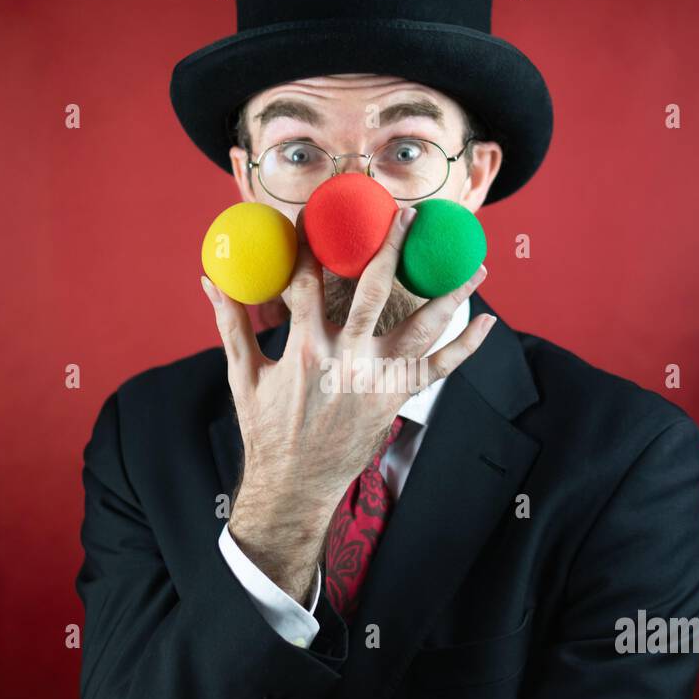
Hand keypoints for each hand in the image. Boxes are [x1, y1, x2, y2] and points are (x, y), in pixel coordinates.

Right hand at [201, 207, 495, 602]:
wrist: (294, 484)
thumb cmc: (266, 429)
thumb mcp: (242, 374)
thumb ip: (231, 322)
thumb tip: (211, 278)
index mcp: (303, 349)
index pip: (310, 282)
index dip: (315, 244)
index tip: (324, 215)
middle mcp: (345, 360)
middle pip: (373, 291)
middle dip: (391, 249)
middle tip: (408, 215)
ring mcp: (376, 380)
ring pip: (422, 328)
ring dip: (450, 293)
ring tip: (475, 262)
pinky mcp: (396, 399)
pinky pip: (440, 370)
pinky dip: (466, 348)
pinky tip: (487, 322)